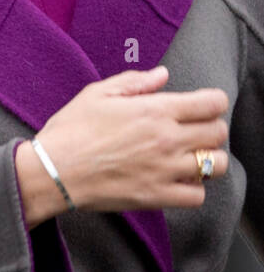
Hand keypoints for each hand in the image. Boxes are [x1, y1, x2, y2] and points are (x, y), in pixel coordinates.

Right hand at [14, 66, 228, 227]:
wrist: (54, 170)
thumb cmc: (72, 128)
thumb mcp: (97, 93)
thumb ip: (135, 82)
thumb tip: (162, 74)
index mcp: (154, 110)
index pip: (210, 104)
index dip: (214, 101)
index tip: (206, 103)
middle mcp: (167, 139)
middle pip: (218, 133)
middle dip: (212, 127)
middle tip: (195, 128)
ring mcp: (166, 170)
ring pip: (216, 165)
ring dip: (208, 158)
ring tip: (190, 154)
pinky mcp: (159, 196)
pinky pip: (197, 195)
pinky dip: (194, 187)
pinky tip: (177, 178)